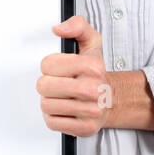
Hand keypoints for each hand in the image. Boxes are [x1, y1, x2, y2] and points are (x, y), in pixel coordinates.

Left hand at [38, 15, 111, 136]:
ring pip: (46, 105)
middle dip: (47, 85)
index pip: (48, 64)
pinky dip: (54, 117)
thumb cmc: (95, 73)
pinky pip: (52, 122)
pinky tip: (65, 110)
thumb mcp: (91, 42)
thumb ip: (77, 26)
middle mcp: (93, 90)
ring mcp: (90, 111)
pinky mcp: (84, 128)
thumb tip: (59, 28)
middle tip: (59, 84)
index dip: (50, 66)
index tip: (60, 68)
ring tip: (63, 97)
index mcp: (93, 67)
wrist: (110, 100)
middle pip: (43, 86)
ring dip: (50, 101)